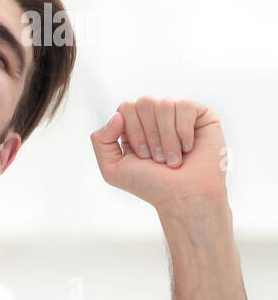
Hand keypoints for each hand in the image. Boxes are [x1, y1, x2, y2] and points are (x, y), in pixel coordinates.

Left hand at [90, 97, 228, 209]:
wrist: (184, 197)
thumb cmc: (151, 185)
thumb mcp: (112, 168)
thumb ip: (100, 140)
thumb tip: (117, 115)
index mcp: (134, 126)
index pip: (125, 108)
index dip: (132, 131)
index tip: (142, 155)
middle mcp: (155, 117)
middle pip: (143, 102)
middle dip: (149, 134)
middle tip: (158, 158)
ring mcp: (177, 115)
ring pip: (164, 104)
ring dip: (166, 137)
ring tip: (173, 158)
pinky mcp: (200, 115)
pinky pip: (185, 105)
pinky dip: (183, 130)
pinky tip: (188, 148)